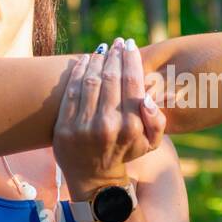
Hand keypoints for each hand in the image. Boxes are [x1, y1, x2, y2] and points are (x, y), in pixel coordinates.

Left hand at [54, 37, 167, 198]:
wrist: (95, 179)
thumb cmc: (126, 153)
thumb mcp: (151, 143)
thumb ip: (157, 121)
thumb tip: (147, 97)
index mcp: (130, 127)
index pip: (132, 82)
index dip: (130, 59)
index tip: (130, 44)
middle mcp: (107, 125)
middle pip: (110, 77)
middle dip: (114, 55)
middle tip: (117, 42)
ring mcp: (82, 127)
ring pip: (90, 80)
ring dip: (96, 59)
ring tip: (102, 49)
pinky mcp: (64, 127)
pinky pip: (71, 91)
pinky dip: (78, 71)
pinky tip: (85, 60)